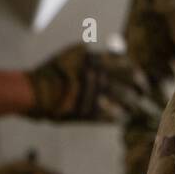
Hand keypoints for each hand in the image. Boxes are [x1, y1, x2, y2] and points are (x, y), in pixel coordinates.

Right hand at [25, 43, 157, 122]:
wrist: (32, 91)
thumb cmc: (52, 72)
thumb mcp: (73, 55)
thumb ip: (95, 55)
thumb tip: (118, 54)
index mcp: (93, 59)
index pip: (125, 65)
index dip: (136, 75)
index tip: (142, 81)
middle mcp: (95, 75)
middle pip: (126, 83)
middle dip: (137, 92)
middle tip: (143, 96)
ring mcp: (91, 94)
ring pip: (120, 100)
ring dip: (130, 105)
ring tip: (134, 109)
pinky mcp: (85, 111)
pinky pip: (108, 115)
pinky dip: (116, 117)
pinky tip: (120, 119)